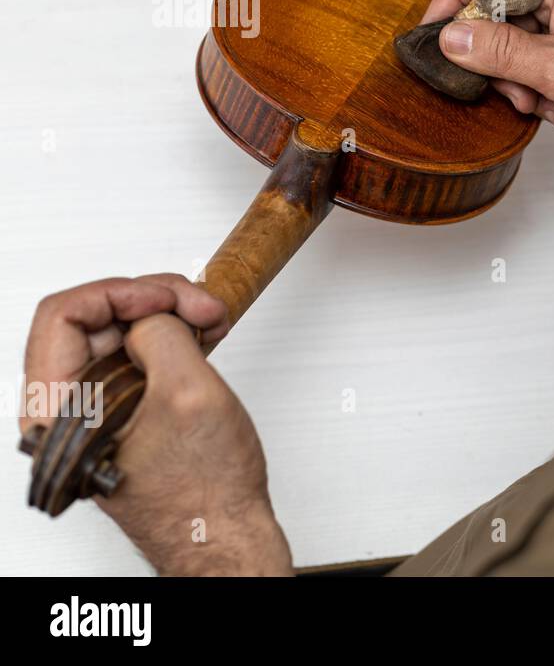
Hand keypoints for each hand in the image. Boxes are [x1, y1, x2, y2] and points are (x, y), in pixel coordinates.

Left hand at [22, 276, 292, 575]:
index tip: (167, 297)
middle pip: (91, 320)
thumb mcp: (187, 392)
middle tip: (199, 305)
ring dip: (166, 317)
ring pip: (116, 335)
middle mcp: (67, 412)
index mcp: (59, 411)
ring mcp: (94, 413)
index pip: (64, 316)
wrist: (223, 531)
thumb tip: (152, 318)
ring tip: (208, 321)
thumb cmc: (204, 489)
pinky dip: (170, 339)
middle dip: (153, 301)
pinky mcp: (121, 413)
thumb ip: (159, 337)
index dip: (121, 293)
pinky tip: (201, 338)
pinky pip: (135, 359)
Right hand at [421, 0, 553, 130]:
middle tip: (513, 92)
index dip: (454, 0)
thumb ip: (498, 52)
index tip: (431, 33)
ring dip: (530, 83)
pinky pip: (550, 59)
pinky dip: (553, 89)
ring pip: (526, 44)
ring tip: (553, 107)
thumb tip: (449, 37)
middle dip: (504, 62)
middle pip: (505, 12)